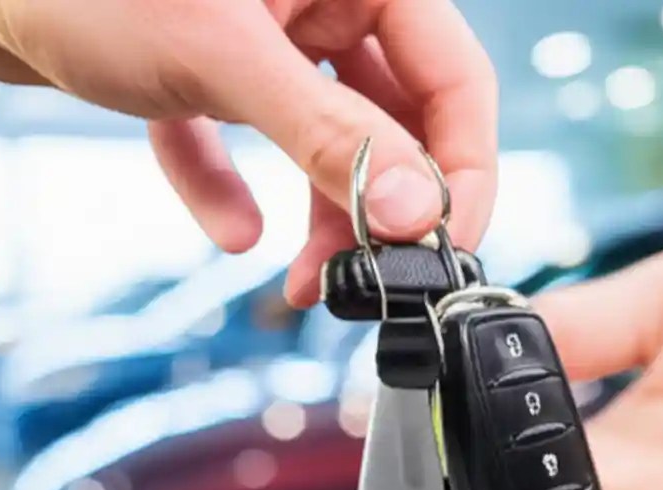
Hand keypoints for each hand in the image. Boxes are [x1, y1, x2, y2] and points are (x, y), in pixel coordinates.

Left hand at [0, 0, 497, 305]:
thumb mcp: (222, 59)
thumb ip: (328, 133)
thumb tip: (419, 213)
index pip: (453, 77)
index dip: (462, 169)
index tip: (441, 250)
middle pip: (394, 117)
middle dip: (382, 207)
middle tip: (367, 281)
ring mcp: (260, 34)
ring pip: (322, 137)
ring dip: (319, 214)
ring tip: (300, 283)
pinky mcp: (199, 68)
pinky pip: (238, 140)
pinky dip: (233, 188)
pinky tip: (230, 231)